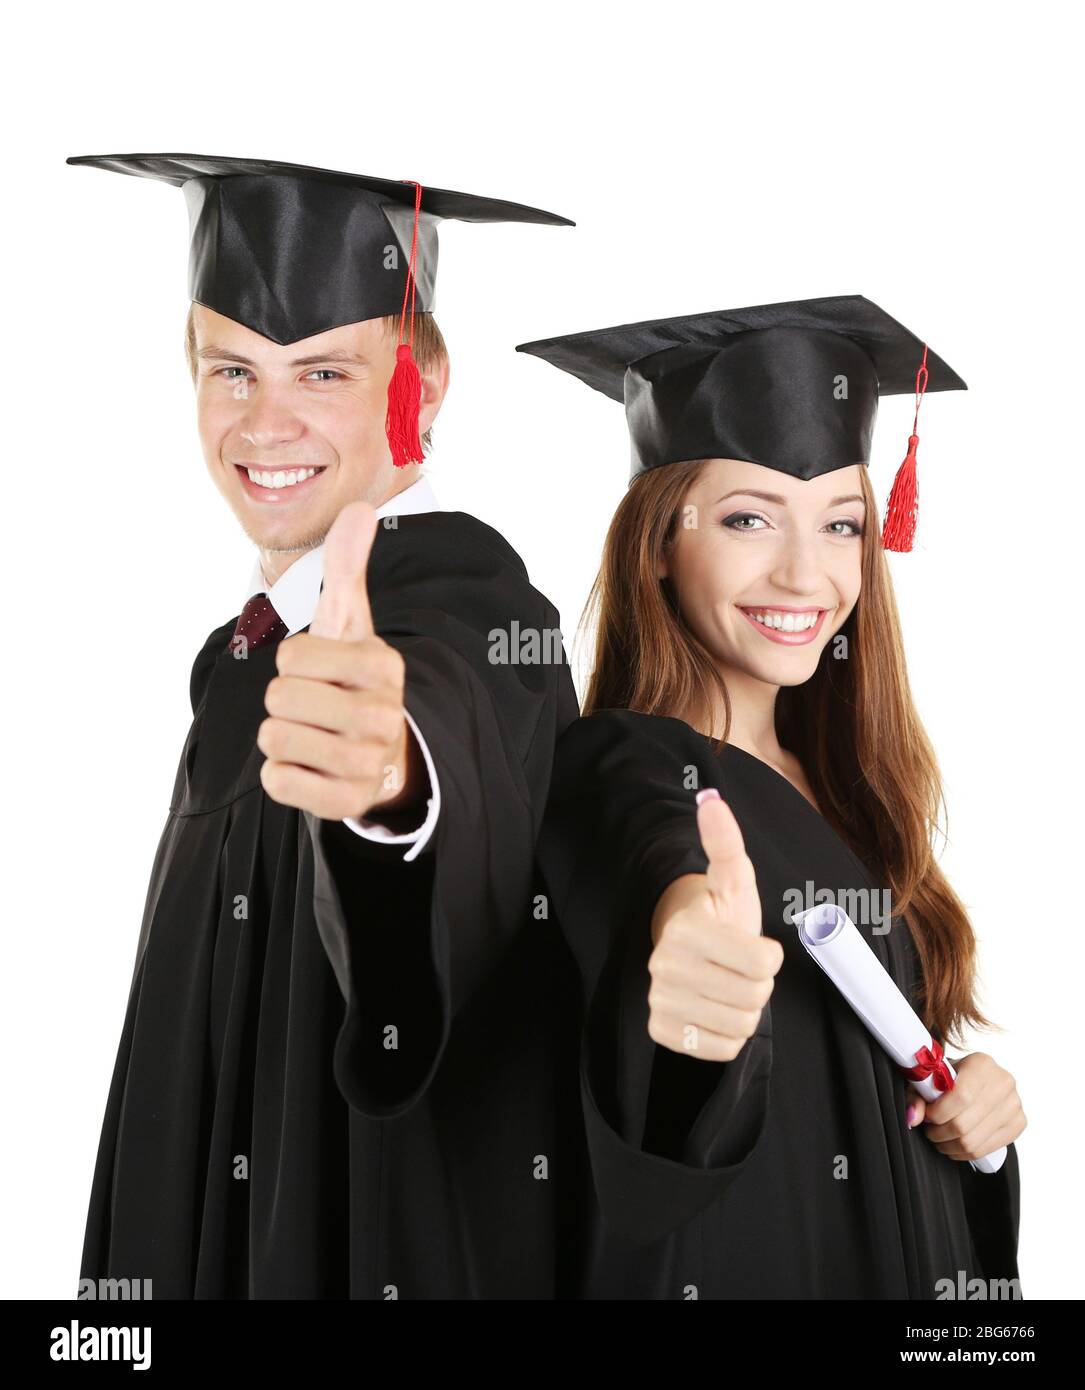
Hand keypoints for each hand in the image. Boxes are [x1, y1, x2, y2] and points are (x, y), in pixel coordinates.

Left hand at [257, 500, 423, 820]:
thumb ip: (347, 566)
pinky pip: (277, 783)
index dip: (294, 661)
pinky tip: (311, 769)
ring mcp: (368, 763)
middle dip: (284, 701)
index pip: (293, 655)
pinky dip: (281, 775)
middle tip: (314, 707)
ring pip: (274, 740)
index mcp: (384, 666)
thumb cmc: (352, 678)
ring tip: (313, 736)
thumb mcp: (351, 622)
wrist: (381, 754)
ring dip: (280, 737)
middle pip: (279, 699)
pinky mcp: (347, 804)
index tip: (321, 671)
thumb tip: (361, 507)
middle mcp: (384, 715)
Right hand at [646, 788, 783, 1061]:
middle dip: (758, 983)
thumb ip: (726, 843)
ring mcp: (660, 1001)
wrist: (684, 945)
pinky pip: (721, 1049)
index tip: (753, 943)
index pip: (763, 963)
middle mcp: (665, 966)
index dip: (769, 955)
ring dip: (746, 1009)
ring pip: (740, 1025)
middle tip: (739, 966)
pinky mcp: (661, 1031)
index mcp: (686, 929)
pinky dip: (728, 1034)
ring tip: (729, 985)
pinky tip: (715, 1009)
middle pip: (754, 997)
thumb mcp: (732, 879)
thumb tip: (710, 800)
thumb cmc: (718, 913)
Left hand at [906, 1052, 1026, 1159]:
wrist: (976, 1081)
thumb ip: (917, 1096)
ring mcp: (1014, 1104)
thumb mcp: (930, 1079)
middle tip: (930, 1130)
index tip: (926, 1115)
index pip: (960, 1096)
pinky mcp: (1019, 1123)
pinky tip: (955, 1144)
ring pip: (973, 1141)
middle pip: (964, 1123)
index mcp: (982, 1063)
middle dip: (939, 1132)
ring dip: (949, 1145)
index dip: (937, 1113)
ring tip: (940, 1137)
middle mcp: (1003, 1081)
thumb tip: (912, 1118)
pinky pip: (986, 1149)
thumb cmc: (951, 1078)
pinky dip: (965, 1153)